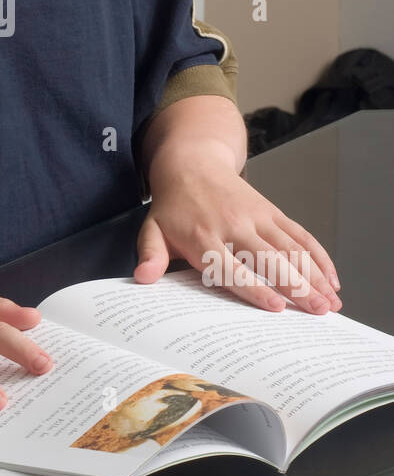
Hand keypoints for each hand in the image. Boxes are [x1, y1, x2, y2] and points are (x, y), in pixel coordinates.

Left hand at [135, 143, 342, 313]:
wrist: (192, 162)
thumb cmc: (173, 207)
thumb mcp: (153, 230)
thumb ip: (150, 255)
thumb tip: (143, 278)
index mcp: (203, 237)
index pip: (231, 267)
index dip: (255, 288)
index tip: (276, 308)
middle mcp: (234, 225)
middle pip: (270, 259)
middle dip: (297, 286)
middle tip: (318, 312)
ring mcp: (257, 216)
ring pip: (291, 249)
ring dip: (314, 276)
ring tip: (331, 303)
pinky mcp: (272, 211)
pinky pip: (300, 234)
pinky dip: (318, 256)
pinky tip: (331, 279)